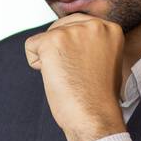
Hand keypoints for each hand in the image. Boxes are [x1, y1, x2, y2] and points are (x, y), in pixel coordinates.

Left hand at [24, 13, 127, 140]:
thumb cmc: (99, 96)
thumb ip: (94, 44)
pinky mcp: (52, 41)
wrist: (94, 116)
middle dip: (60, 51)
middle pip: (60, 27)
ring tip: (67, 76)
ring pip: (45, 37)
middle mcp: (94, 25)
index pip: (78, 24)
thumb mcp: (107, 60)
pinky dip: (36, 64)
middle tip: (74, 74)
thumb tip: (75, 40)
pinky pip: (31, 46)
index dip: (74, 48)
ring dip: (49, 58)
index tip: (82, 67)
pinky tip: (54, 77)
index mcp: (110, 28)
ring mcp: (72, 31)